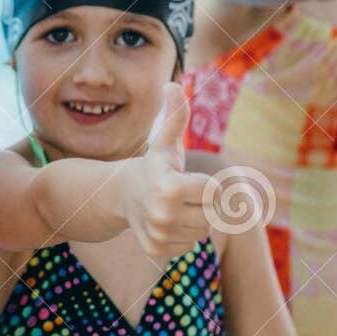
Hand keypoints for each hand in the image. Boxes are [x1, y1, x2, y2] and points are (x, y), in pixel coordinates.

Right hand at [123, 83, 213, 258]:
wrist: (122, 195)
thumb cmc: (154, 165)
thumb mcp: (165, 141)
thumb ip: (176, 115)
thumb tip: (172, 84)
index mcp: (169, 187)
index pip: (214, 191)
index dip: (204, 183)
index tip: (186, 178)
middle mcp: (162, 215)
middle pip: (211, 215)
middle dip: (201, 203)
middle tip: (181, 194)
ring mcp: (158, 235)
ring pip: (202, 233)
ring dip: (194, 220)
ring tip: (174, 207)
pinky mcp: (156, 251)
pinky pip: (189, 246)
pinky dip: (182, 235)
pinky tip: (166, 222)